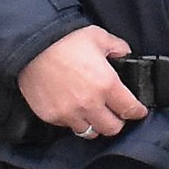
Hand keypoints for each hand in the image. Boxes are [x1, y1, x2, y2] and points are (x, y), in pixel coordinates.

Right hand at [16, 25, 140, 139]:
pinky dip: (73, 120)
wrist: (30, 45)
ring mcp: (69, 113)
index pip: (130, 109)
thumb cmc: (63, 39)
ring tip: (92, 113)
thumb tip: (125, 54)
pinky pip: (67, 126)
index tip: (138, 111)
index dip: (137, 111)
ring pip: (90, 132)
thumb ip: (117, 48)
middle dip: (117, 121)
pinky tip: (72, 107)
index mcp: (106, 84)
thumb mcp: (98, 37)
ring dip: (94, 124)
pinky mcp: (51, 116)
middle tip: (115, 112)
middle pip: (112, 128)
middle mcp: (89, 104)